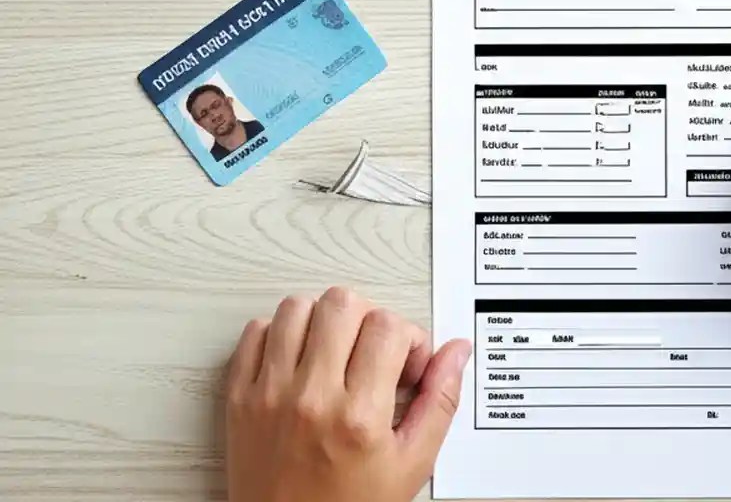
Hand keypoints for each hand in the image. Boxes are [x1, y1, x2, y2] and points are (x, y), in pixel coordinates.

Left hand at [224, 287, 471, 501]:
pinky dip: (280, 335)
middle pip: (342, 304)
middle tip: (373, 353)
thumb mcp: (412, 463)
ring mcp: (268, 393)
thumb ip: (440, 401)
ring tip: (336, 353)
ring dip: (324, 321)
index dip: (409, 338)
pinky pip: (254, 332)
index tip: (406, 364)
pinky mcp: (238, 396)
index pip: (388, 327)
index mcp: (358, 415)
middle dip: (369, 320)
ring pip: (296, 308)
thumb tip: (456, 352)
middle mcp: (310, 398)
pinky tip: (300, 361)